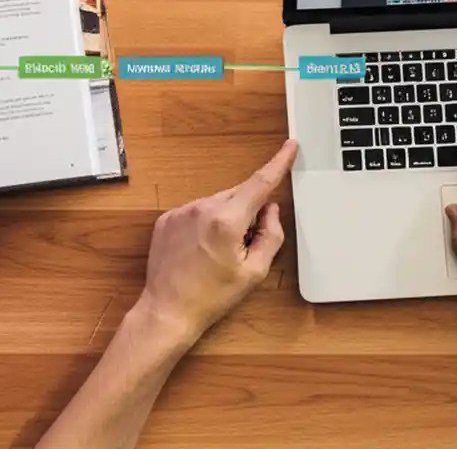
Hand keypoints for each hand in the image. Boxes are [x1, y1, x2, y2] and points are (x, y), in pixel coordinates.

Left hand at [133, 139, 297, 345]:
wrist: (168, 310)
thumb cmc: (212, 296)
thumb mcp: (255, 271)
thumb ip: (271, 235)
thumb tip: (270, 209)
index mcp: (227, 220)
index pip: (260, 183)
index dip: (278, 163)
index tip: (290, 146)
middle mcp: (202, 208)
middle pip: (238, 196)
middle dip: (247, 213)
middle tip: (244, 245)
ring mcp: (181, 212)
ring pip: (217, 204)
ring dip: (224, 219)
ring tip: (216, 254)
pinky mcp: (167, 219)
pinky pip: (196, 212)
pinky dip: (204, 225)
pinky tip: (199, 251)